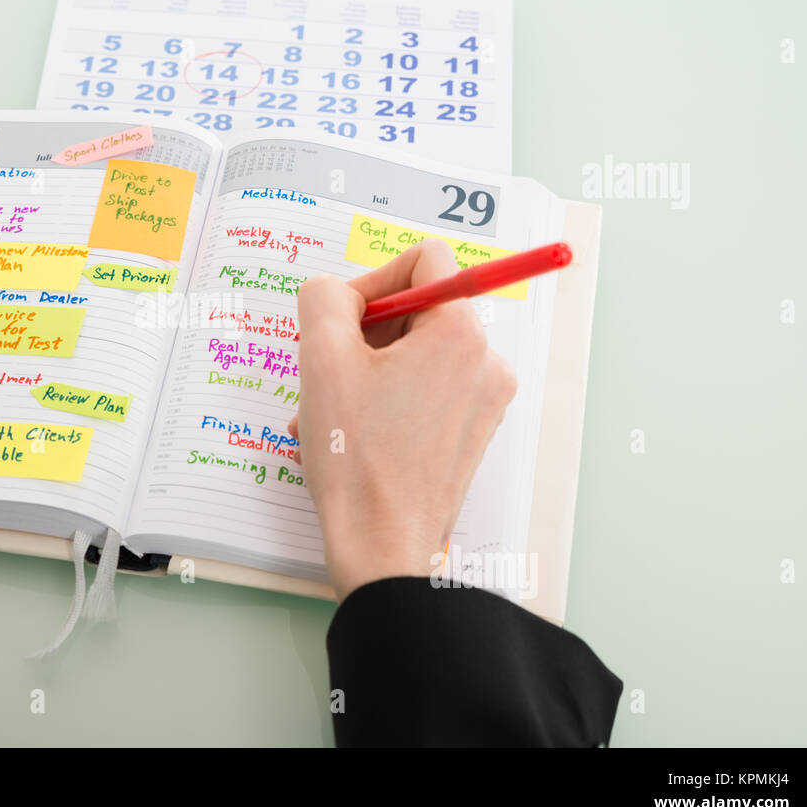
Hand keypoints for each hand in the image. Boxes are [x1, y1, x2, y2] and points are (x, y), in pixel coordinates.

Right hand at [291, 239, 516, 600]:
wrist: (381, 546)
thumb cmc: (356, 457)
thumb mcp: (322, 357)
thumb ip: (324, 299)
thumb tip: (335, 295)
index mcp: (460, 332)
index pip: (423, 260)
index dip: (371, 281)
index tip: (340, 321)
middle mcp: (484, 362)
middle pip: (417, 310)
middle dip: (361, 336)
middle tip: (325, 373)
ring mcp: (482, 402)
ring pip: (414, 355)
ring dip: (363, 374)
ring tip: (327, 414)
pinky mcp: (470, 434)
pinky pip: (423, 393)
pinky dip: (382, 403)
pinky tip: (346, 435)